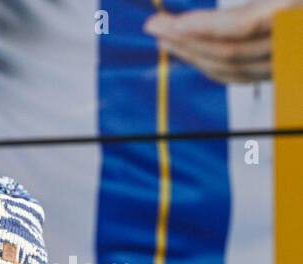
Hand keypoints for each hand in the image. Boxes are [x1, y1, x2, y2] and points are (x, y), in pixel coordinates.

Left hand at [144, 0, 300, 83]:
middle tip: (155, 27)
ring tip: (166, 38)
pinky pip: (245, 75)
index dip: (196, 26)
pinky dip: (214, 66)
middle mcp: (296, 41)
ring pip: (233, 68)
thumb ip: (247, 6)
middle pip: (229, 52)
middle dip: (185, 41)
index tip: (164, 20)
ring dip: (193, 55)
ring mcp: (292, 59)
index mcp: (293, 10)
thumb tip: (220, 17)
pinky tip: (194, 54)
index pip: (238, 28)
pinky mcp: (287, 67)